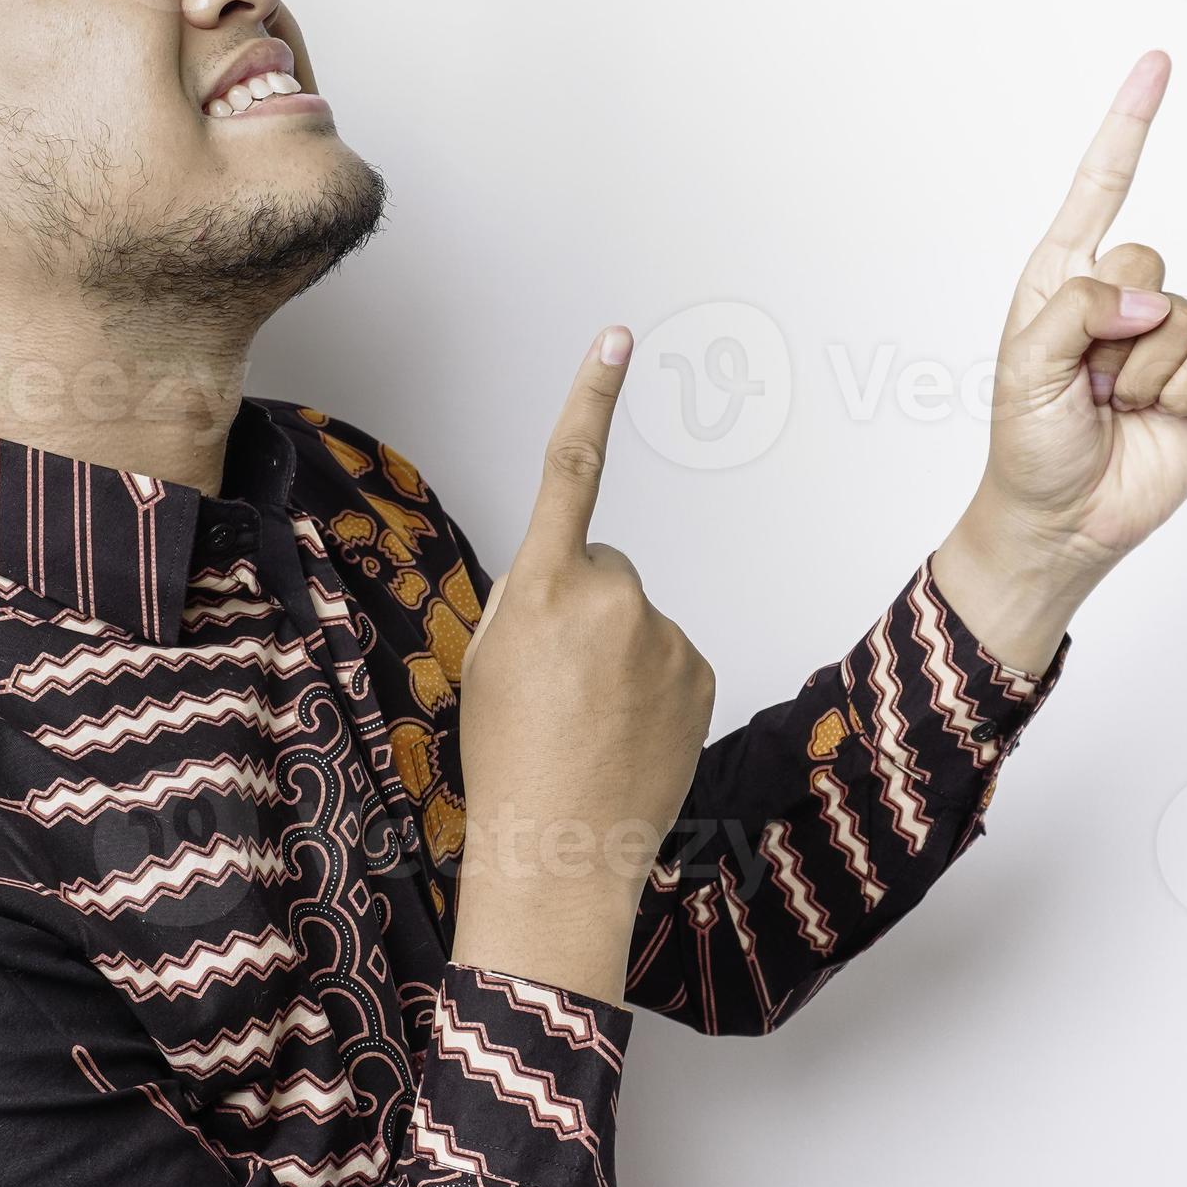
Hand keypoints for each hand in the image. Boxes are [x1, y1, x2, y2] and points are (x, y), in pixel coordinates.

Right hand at [452, 326, 715, 1007]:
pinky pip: (666, 655)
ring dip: (614, 654)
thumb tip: (564, 576)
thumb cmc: (507, 758)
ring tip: (586, 722)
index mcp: (544, 586)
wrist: (559, 848)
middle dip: (580, 607)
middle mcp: (612, 596)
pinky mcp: (700, 672)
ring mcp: (663, 635)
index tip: (616, 338)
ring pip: (632, 617)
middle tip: (552, 684)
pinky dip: (647, 686)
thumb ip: (527, 597)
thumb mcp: (486, 660)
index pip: (569, 471)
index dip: (591, 398)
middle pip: (599, 567)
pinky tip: (621, 735)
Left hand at [937, 52, 1186, 670]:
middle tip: (1088, 380)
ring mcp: (1162, 337)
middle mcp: (1116, 297)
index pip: (1101, 188)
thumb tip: (1150, 299)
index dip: (1130, 126)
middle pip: (1146, 259)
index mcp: (1062, 278)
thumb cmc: (1029, 441)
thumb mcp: (1027, 366)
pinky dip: (1184, 390)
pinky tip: (1157, 417)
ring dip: (1144, 372)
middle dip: (1113, 327)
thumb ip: (1079, 311)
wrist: (1064, 517)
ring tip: (1114, 407)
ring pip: (1182, 314)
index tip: (1157, 63)